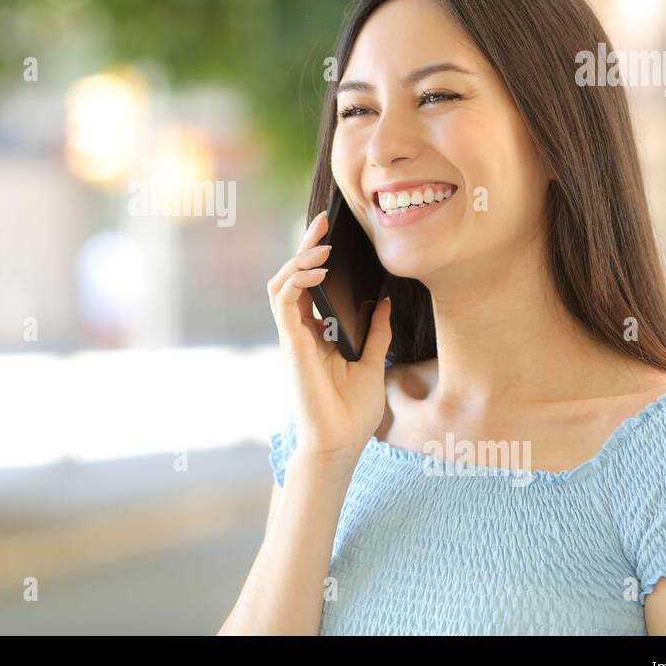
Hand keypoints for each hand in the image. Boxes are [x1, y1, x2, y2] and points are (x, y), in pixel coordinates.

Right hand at [266, 209, 392, 462]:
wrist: (341, 443)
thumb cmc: (353, 412)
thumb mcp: (373, 362)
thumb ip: (377, 331)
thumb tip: (385, 300)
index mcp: (316, 333)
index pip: (308, 285)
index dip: (315, 257)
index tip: (332, 232)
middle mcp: (300, 331)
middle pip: (291, 277)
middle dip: (305, 246)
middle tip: (323, 223)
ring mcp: (292, 336)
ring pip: (281, 284)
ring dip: (299, 260)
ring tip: (322, 247)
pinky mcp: (291, 344)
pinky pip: (284, 302)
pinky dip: (297, 281)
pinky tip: (317, 272)